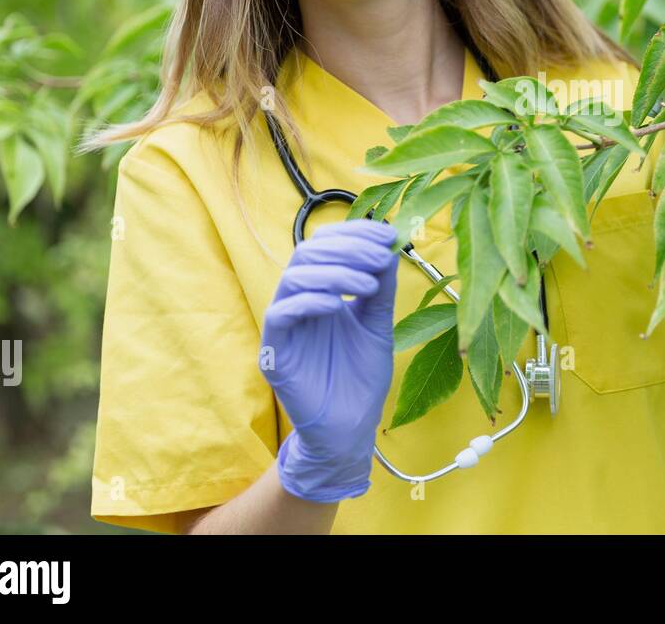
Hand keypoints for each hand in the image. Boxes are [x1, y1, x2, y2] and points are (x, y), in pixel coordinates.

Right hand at [259, 218, 399, 502]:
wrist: (350, 430)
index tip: (388, 234)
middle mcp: (299, 302)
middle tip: (381, 256)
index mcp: (321, 292)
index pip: (327, 246)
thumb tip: (390, 244)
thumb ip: (380, 289)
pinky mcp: (274, 351)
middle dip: (348, 249)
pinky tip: (338, 306)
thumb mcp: (377, 325)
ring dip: (335, 272)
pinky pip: (281, 314)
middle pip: (308, 254)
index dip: (354, 234)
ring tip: (369, 284)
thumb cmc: (360, 379)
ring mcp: (284, 326)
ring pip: (294, 278)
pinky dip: (309, 302)